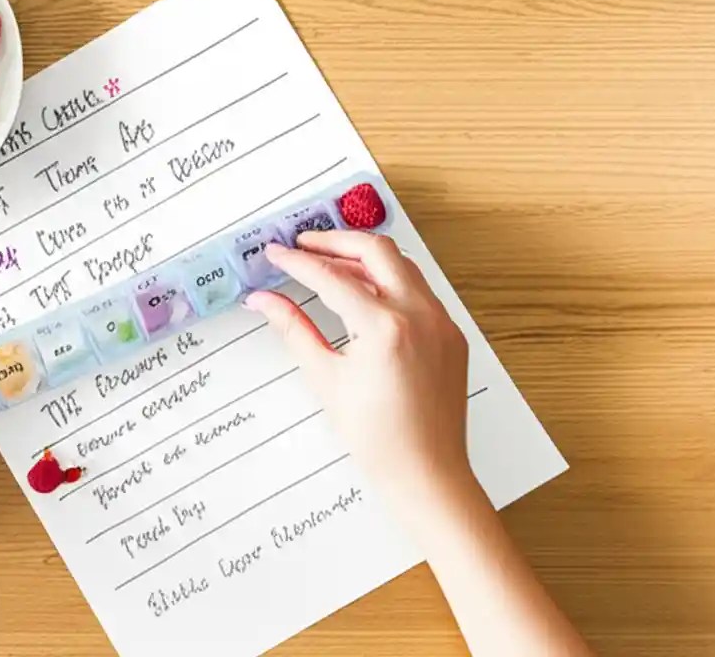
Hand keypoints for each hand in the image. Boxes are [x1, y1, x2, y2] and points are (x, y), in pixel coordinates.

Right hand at [244, 231, 470, 502]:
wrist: (426, 472)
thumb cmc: (378, 438)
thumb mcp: (325, 378)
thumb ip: (293, 329)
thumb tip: (264, 301)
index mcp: (385, 328)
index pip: (331, 277)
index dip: (297, 262)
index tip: (277, 254)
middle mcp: (420, 316)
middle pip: (375, 250)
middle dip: (336, 241)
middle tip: (305, 245)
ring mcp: (441, 323)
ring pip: (402, 265)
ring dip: (365, 257)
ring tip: (331, 263)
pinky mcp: (451, 334)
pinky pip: (419, 291)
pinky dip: (389, 281)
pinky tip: (365, 293)